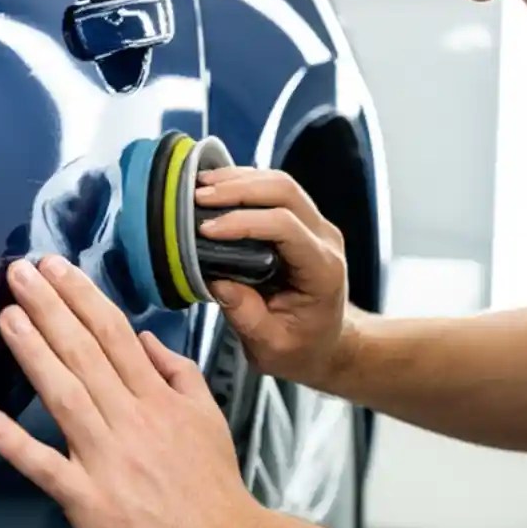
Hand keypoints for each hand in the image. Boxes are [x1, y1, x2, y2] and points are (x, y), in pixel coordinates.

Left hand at [0, 256, 268, 527]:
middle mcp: (131, 420)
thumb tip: (144, 337)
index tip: (54, 266)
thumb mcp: (206, 417)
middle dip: (49, 308)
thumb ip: (178, 373)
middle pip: (84, 353)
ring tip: (5, 316)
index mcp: (158, 398)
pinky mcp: (88, 501)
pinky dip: (17, 444)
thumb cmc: (210, 483)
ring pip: (65, 396)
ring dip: (32, 354)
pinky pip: (47, 469)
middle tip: (18, 272)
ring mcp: (107, 460)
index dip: (81, 296)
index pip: (114, 334)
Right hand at [194, 168, 347, 387]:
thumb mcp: (272, 348)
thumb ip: (246, 317)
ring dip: (238, 180)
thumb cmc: (303, 348)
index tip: (206, 230)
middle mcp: (325, 240)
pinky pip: (276, 189)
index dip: (243, 222)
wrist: (328, 342)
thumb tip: (215, 281)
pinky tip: (216, 186)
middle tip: (197, 197)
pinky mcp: (302, 221)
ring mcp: (316, 226)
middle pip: (285, 192)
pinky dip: (244, 183)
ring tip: (199, 186)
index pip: (285, 227)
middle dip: (238, 189)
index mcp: (322, 270)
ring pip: (281, 183)